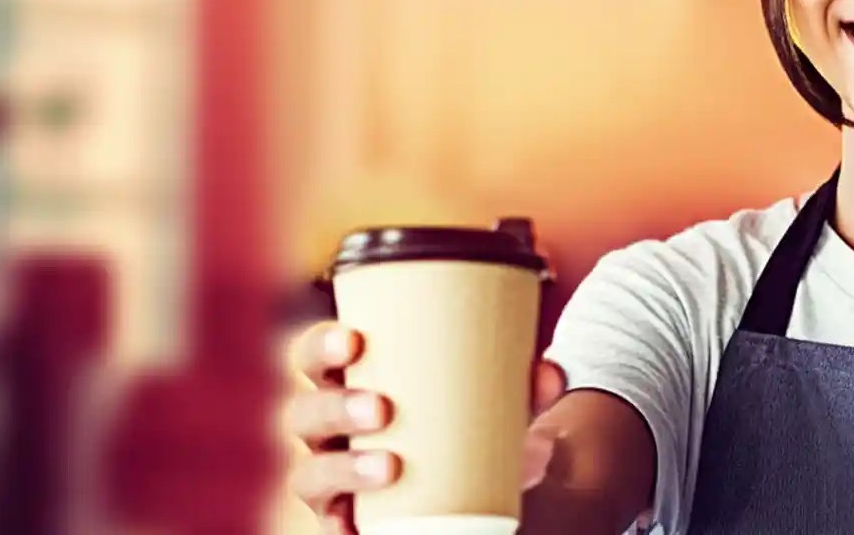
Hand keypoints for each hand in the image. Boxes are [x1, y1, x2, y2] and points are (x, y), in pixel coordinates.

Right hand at [284, 321, 567, 533]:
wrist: (474, 486)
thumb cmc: (465, 421)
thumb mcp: (496, 403)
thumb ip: (524, 388)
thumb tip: (550, 372)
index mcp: (349, 381)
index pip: (313, 356)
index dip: (320, 345)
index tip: (354, 339)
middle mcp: (327, 430)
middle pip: (303, 412)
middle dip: (335, 407)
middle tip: (382, 409)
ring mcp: (330, 477)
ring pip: (310, 473)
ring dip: (344, 468)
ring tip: (390, 467)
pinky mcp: (343, 520)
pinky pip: (329, 526)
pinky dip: (340, 527)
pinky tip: (353, 528)